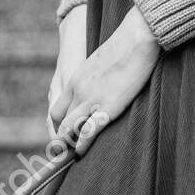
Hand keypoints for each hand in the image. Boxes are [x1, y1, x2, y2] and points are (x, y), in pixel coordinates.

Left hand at [49, 5, 160, 154]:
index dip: (59, 125)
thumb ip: (96, 76)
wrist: (136, 37)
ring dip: (67, 144)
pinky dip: (82, 145)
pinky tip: (82, 152)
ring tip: (72, 156)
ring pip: (68, 128)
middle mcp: (78, 90)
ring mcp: (91, 99)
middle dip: (59, 138)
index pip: (57, 108)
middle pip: (58, 120)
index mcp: (76, 79)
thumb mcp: (101, 61)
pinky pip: (88, 131)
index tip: (65, 136)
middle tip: (65, 152)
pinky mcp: (108, 106)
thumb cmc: (126, 46)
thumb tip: (103, 83)